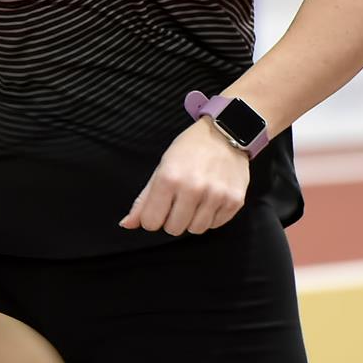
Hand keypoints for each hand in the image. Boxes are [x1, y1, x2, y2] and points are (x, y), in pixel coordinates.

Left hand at [120, 119, 249, 236]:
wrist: (226, 133)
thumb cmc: (190, 149)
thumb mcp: (162, 168)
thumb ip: (144, 199)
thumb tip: (127, 224)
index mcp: (169, 178)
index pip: (151, 222)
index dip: (152, 217)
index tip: (159, 208)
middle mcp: (193, 188)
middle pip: (173, 229)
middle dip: (173, 219)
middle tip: (179, 201)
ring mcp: (216, 195)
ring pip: (196, 230)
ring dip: (193, 219)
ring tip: (196, 200)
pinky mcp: (234, 201)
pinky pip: (216, 225)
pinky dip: (211, 216)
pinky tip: (211, 199)